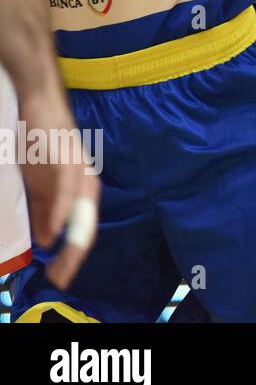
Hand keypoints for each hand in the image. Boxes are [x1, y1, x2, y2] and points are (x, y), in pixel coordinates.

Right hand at [17, 88, 99, 289]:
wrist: (40, 106)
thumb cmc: (41, 145)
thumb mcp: (40, 185)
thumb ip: (45, 211)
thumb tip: (47, 239)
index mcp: (81, 191)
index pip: (82, 230)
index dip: (73, 256)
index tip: (62, 276)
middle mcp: (86, 184)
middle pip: (86, 227)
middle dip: (74, 256)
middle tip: (63, 278)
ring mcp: (79, 172)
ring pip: (81, 213)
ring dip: (71, 241)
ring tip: (62, 263)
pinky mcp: (68, 160)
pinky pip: (67, 191)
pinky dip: (60, 213)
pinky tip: (54, 231)